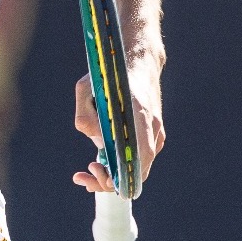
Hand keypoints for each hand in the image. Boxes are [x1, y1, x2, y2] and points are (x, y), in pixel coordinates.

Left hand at [72, 58, 164, 193]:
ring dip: (115, 174)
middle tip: (88, 170)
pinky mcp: (154, 135)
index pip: (136, 160)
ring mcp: (156, 133)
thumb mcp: (86, 87)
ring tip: (92, 166)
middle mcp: (153, 127)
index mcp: (139, 115)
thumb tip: (98, 144)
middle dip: (110, 180)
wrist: (139, 60)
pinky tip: (105, 160)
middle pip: (137, 172)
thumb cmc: (111, 74)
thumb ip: (85, 116)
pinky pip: (140, 158)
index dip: (116, 175)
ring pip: (139, 167)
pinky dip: (124, 165)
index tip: (93, 167)